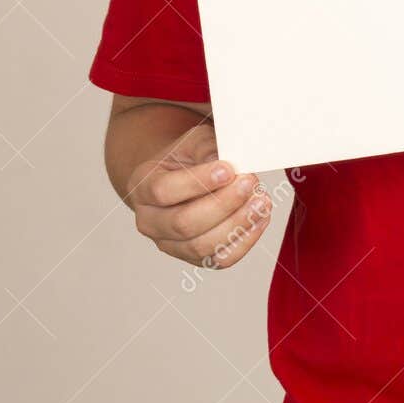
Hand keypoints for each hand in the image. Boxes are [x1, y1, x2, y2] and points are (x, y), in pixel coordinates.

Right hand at [127, 118, 271, 271]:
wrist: (180, 178)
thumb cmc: (185, 160)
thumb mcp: (192, 143)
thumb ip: (208, 149)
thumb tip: (231, 164)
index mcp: (143, 188)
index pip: (164, 191)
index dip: (198, 182)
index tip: (228, 169)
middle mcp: (150, 222)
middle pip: (183, 224)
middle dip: (222, 204)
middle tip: (248, 182)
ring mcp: (170, 244)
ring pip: (202, 246)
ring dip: (237, 224)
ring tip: (260, 202)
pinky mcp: (195, 258)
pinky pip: (220, 259)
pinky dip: (244, 241)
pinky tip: (260, 219)